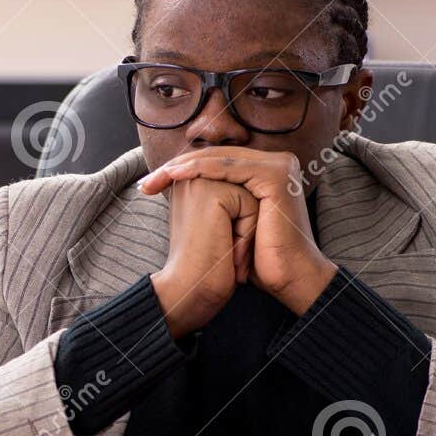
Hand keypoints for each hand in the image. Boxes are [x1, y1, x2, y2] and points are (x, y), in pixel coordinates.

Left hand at [140, 148, 336, 315]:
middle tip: (145, 181)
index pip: (216, 163)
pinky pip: (228, 167)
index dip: (182, 171)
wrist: (289, 278)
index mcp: (266, 170)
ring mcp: (278, 165)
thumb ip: (216, 200)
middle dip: (176, 168)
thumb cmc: (260, 259)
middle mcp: (276, 162)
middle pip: (216, 158)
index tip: (149, 185)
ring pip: (219, 160)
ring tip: (154, 178)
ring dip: (181, 168)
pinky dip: (198, 170)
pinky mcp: (275, 174)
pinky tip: (174, 175)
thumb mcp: (231, 223)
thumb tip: (181, 186)